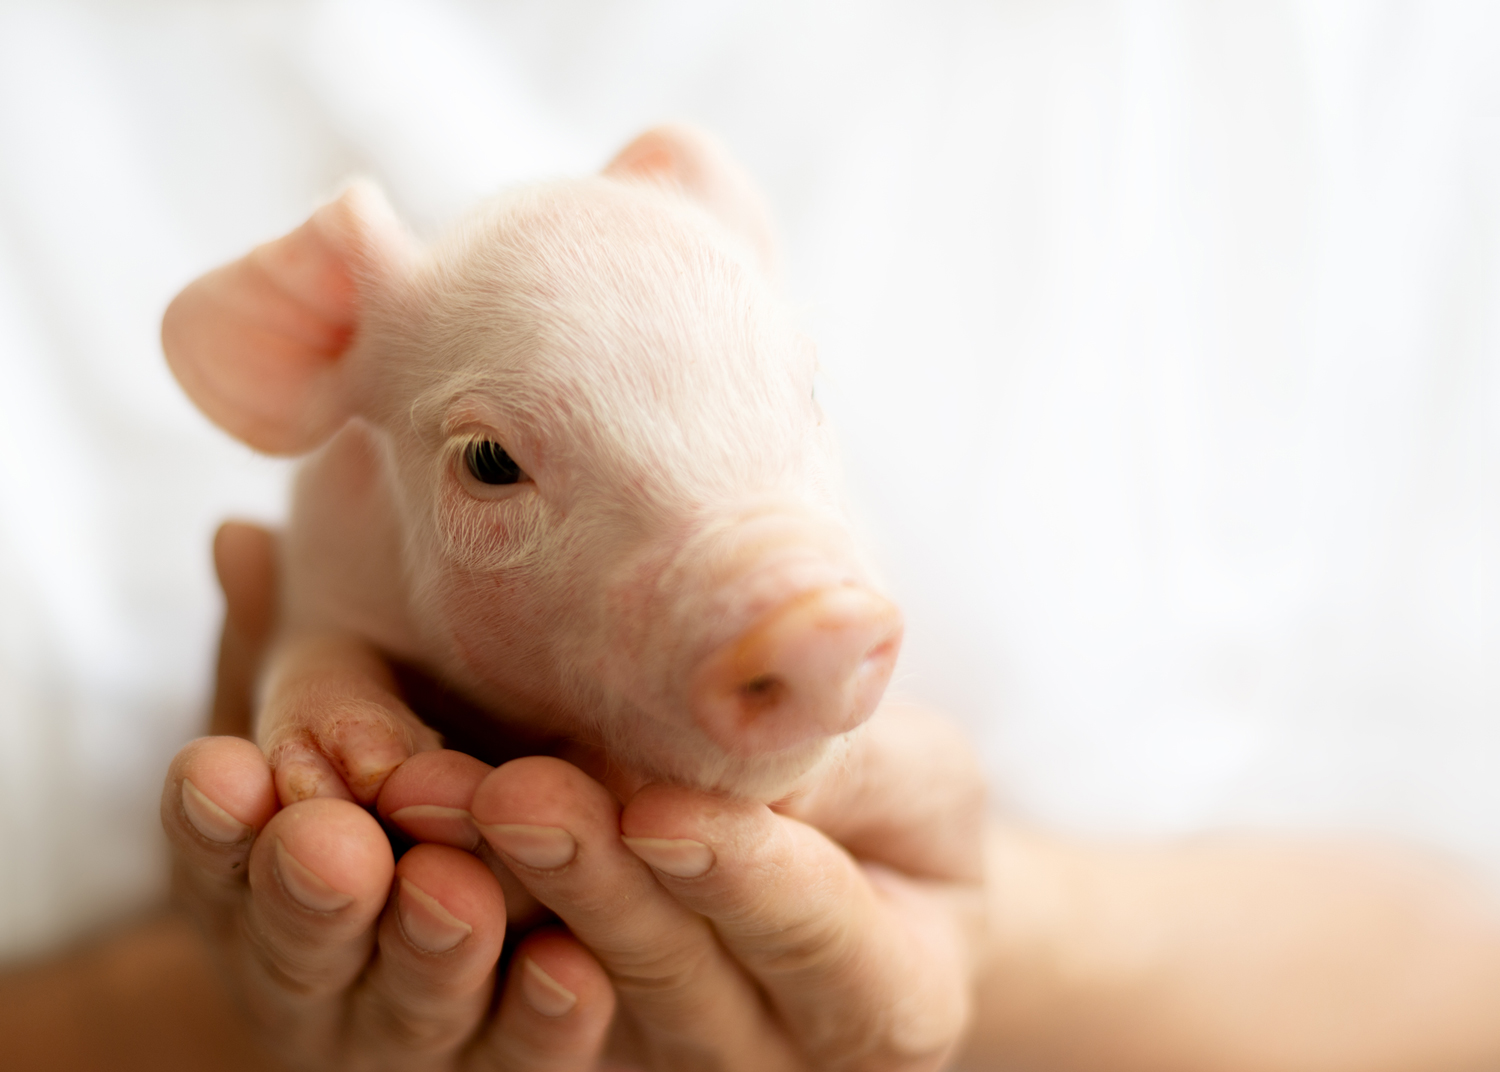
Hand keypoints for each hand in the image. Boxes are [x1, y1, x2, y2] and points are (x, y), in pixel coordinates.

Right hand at [164, 522, 616, 1070]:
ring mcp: (413, 1029)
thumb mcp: (335, 711)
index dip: (211, 821)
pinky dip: (543, 1018)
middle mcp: (321, 971)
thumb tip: (242, 539)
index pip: (214, 855)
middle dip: (314, 894)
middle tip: (334, 844)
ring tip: (453, 891)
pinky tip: (573, 969)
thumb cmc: (399, 778)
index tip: (219, 769)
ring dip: (432, 952)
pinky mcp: (511, 1063)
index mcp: (257, 882)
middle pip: (304, 943)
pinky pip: (526, 1052)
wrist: (504, 891)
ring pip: (414, 1005)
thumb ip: (294, 654)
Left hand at [381, 702, 990, 1071]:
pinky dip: (431, 919)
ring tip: (427, 800)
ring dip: (493, 900)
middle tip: (513, 793)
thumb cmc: (898, 811)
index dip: (737, 873)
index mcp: (887, 1001)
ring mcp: (664, 1057)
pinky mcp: (572, 1037)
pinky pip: (490, 996)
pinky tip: (377, 840)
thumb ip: (850, 771)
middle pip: (674, 978)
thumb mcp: (915, 775)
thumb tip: (761, 724)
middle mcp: (772, 1054)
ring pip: (570, 995)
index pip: (812, 935)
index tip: (657, 805)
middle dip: (591, 880)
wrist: (847, 863)